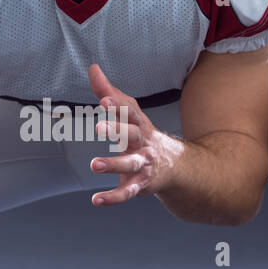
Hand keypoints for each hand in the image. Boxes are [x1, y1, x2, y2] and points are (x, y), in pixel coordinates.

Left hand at [86, 63, 180, 206]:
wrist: (175, 166)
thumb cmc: (142, 135)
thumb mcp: (129, 114)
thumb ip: (108, 92)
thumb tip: (93, 68)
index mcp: (139, 124)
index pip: (130, 113)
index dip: (118, 106)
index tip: (104, 100)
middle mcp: (142, 144)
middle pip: (132, 136)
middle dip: (117, 131)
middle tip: (99, 128)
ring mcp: (142, 165)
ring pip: (129, 165)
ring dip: (113, 165)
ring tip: (94, 165)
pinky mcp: (139, 185)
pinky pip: (127, 193)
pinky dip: (113, 198)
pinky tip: (96, 200)